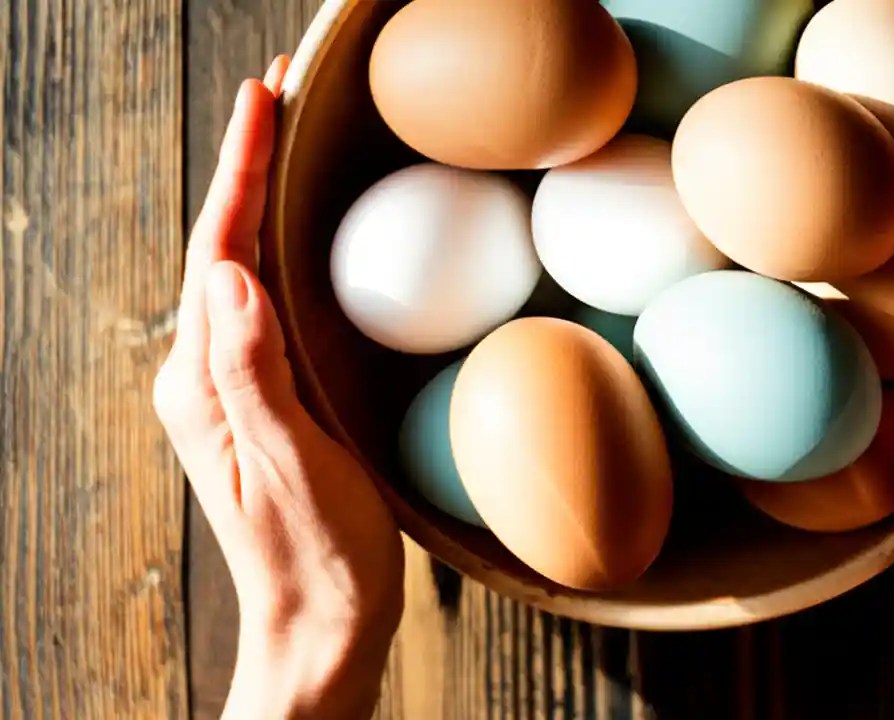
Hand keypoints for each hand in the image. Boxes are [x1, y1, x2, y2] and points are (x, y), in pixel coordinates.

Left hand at [153, 57, 403, 719]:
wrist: (319, 622)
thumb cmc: (317, 556)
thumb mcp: (293, 466)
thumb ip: (255, 373)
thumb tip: (234, 272)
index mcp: (206, 383)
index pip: (219, 251)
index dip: (242, 169)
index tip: (265, 98)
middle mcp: (207, 374)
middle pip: (221, 244)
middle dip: (248, 162)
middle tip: (282, 89)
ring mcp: (231, 385)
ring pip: (240, 266)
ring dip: (261, 194)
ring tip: (289, 135)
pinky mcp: (261, 397)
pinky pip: (263, 300)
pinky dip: (280, 244)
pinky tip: (303, 228)